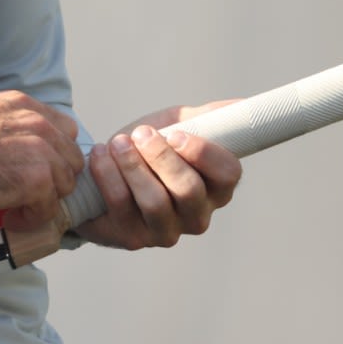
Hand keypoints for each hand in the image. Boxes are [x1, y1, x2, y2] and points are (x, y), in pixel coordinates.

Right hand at [0, 90, 83, 228]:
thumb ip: (6, 124)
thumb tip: (14, 145)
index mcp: (24, 105)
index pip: (65, 130)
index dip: (54, 154)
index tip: (38, 169)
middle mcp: (37, 123)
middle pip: (71, 160)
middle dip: (53, 180)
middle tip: (27, 194)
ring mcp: (40, 151)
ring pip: (64, 186)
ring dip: (43, 201)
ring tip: (15, 207)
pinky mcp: (36, 180)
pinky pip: (49, 209)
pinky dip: (31, 218)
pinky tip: (10, 216)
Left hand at [75, 101, 241, 249]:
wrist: (107, 171)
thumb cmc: (150, 149)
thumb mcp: (179, 126)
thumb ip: (209, 116)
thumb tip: (242, 105)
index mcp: (217, 187)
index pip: (229, 174)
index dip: (203, 152)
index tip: (175, 134)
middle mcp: (197, 216)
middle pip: (189, 189)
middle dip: (160, 156)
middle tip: (141, 134)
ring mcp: (166, 231)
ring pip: (155, 202)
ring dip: (132, 165)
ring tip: (118, 142)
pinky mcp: (132, 238)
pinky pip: (121, 206)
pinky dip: (108, 175)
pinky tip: (100, 154)